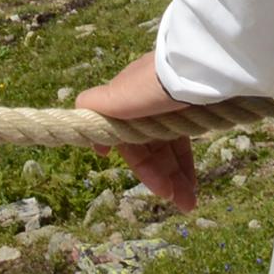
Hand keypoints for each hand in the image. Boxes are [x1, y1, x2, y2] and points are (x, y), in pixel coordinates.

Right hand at [76, 51, 199, 208]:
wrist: (196, 68)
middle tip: (180, 203)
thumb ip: (94, 104)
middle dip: (162, 178)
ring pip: (170, 148)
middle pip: (151, 148)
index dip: (134, 162)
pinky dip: (187, 164)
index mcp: (127, 102)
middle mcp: (147, 105)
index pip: (127, 140)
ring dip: (178, 179)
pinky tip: (194, 183)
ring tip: (189, 205)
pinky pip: (185, 140)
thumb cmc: (152, 87)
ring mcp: (171, 107)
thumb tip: (77, 113)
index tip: (146, 184)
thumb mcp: (117, 96)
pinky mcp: (192, 108)